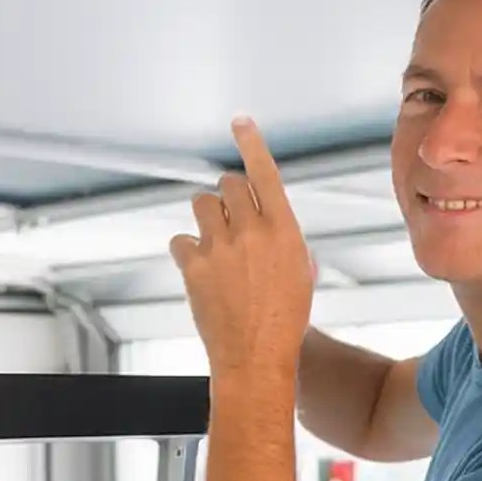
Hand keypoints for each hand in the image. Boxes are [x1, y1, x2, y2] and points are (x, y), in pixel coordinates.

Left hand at [169, 117, 313, 379]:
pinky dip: (188, 250)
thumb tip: (271, 229)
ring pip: (201, 204)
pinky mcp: (194, 266)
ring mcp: (220, 247)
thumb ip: (283, 242)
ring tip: (214, 242)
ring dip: (206, 216)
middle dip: (227, 195)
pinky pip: (181, 239)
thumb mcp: (300, 274)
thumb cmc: (284, 322)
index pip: (264, 172)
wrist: (256, 358)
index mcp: (285, 230)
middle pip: (228, 184)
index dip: (251, 143)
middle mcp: (252, 231)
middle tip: (230, 218)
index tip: (240, 122)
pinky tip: (199, 268)